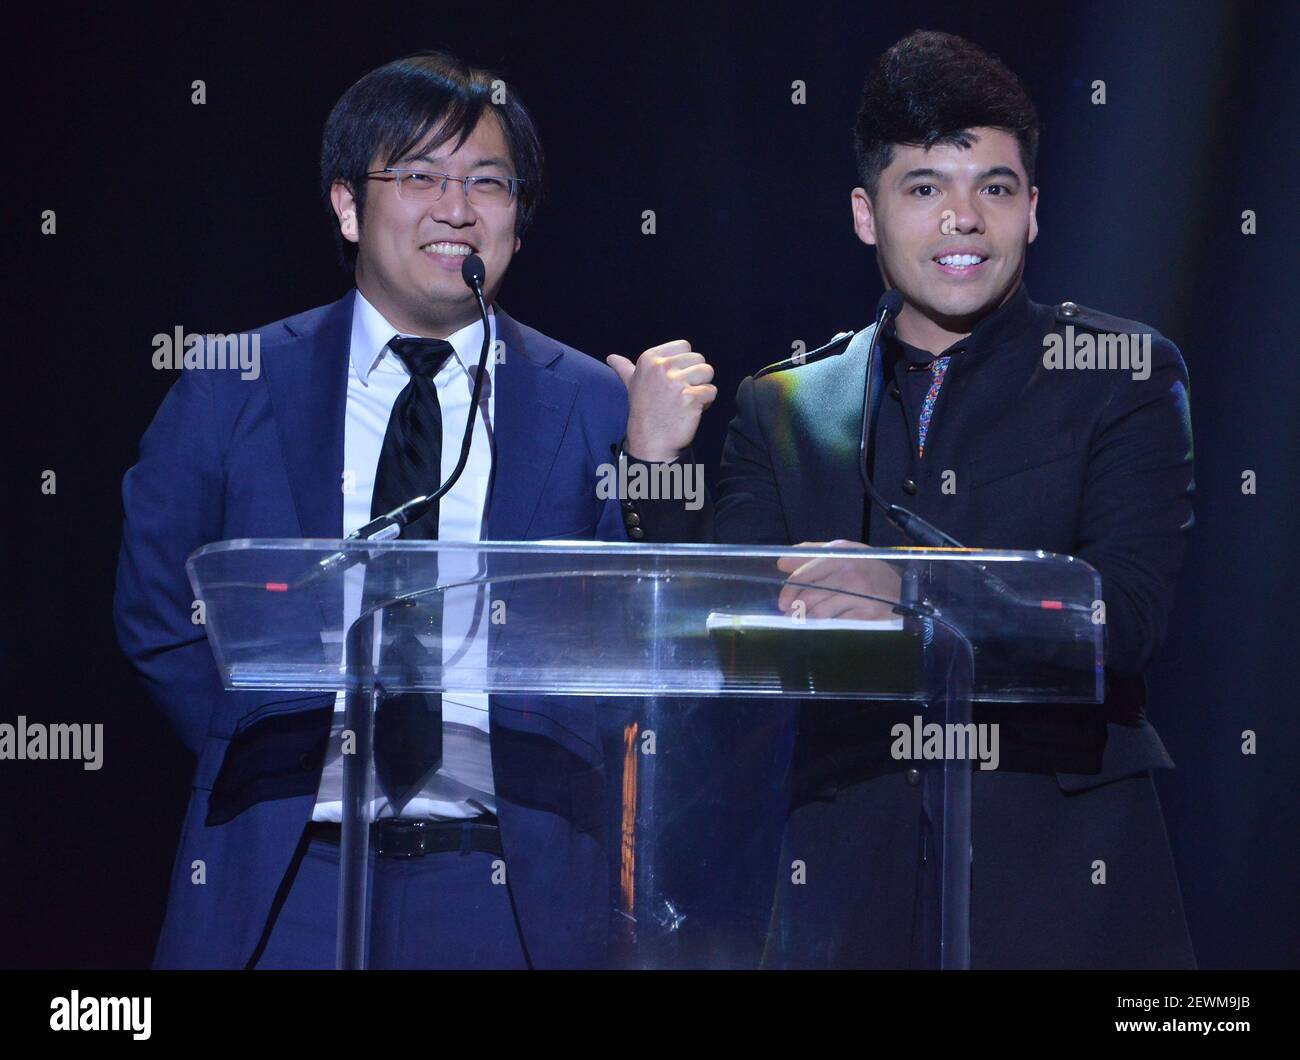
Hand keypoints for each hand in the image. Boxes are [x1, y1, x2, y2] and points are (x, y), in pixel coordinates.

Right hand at [606, 340, 715, 460]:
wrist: (649, 440)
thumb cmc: (643, 411)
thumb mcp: (632, 385)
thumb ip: (624, 368)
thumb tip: (611, 357)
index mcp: (649, 359)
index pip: (684, 346)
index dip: (684, 363)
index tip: (673, 379)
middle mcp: (661, 368)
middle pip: (699, 359)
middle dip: (695, 376)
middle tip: (680, 393)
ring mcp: (676, 383)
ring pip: (708, 372)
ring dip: (702, 388)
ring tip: (687, 400)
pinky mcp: (690, 398)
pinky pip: (711, 391)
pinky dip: (706, 402)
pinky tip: (691, 410)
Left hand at [776, 540, 902, 620]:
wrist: (903, 586)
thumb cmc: (867, 567)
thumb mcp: (842, 552)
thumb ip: (810, 554)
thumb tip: (782, 563)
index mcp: (839, 554)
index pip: (805, 574)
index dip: (790, 589)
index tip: (782, 600)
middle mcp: (848, 572)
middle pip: (811, 594)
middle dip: (796, 606)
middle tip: (789, 612)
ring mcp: (858, 594)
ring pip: (821, 611)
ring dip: (808, 616)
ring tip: (802, 617)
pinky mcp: (865, 613)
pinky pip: (837, 621)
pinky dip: (827, 622)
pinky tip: (824, 621)